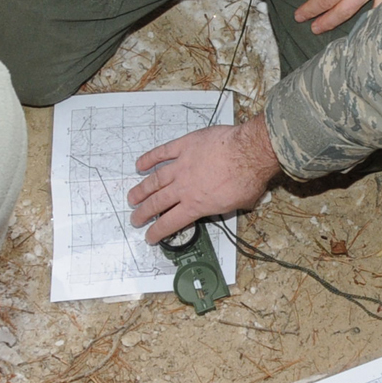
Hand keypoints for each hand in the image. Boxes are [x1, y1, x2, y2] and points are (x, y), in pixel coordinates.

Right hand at [128, 115, 281, 243]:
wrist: (250, 152)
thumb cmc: (248, 178)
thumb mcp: (238, 204)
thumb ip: (225, 207)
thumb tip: (226, 207)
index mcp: (197, 204)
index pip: (171, 223)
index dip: (157, 231)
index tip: (149, 236)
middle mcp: (184, 187)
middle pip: (157, 202)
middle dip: (143, 212)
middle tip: (135, 218)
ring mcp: (182, 165)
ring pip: (155, 180)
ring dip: (142, 189)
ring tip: (132, 197)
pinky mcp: (185, 145)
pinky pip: (163, 152)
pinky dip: (149, 158)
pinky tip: (140, 164)